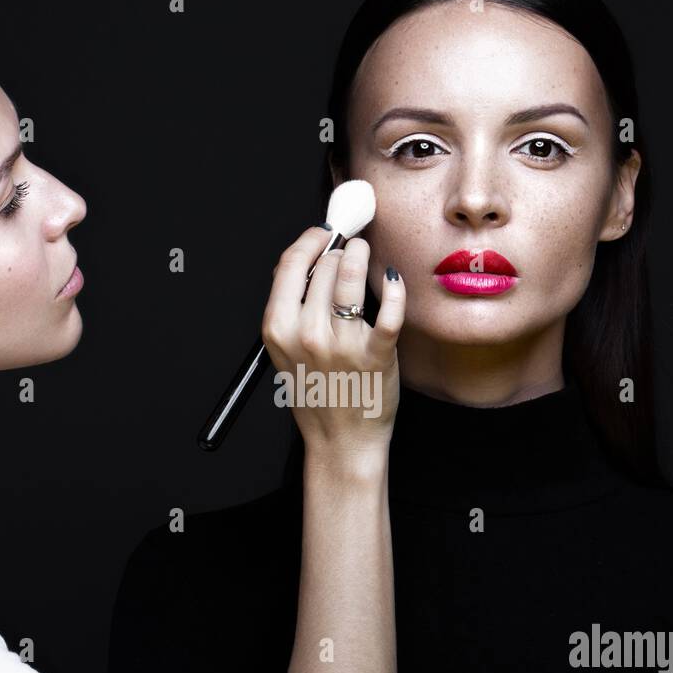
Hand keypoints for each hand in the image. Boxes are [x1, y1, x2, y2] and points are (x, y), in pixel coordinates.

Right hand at [261, 226, 405, 463]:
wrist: (341, 441)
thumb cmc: (318, 393)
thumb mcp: (285, 350)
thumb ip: (291, 307)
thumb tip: (309, 257)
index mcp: (279, 329)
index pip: (290, 265)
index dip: (311, 240)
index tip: (325, 232)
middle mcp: (307, 335)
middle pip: (323, 266)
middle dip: (339, 250)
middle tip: (350, 248)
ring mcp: (341, 345)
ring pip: (351, 276)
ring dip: (361, 255)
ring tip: (366, 255)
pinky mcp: (376, 355)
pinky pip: (389, 310)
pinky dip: (393, 288)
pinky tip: (392, 279)